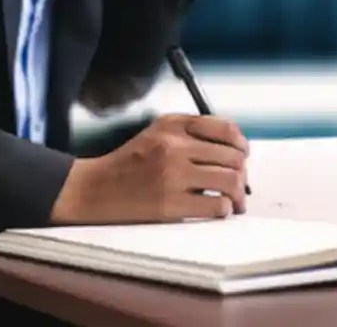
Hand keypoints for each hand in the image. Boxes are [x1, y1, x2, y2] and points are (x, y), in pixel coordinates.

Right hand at [50, 114, 249, 224]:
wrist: (93, 189)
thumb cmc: (129, 163)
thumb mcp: (156, 133)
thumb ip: (191, 133)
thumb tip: (234, 150)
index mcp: (173, 125)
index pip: (225, 129)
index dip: (241, 144)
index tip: (243, 156)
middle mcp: (174, 146)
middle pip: (233, 157)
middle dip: (242, 173)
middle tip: (240, 185)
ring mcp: (173, 175)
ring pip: (230, 181)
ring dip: (239, 195)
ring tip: (235, 203)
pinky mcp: (170, 204)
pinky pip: (216, 206)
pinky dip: (224, 210)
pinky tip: (218, 211)